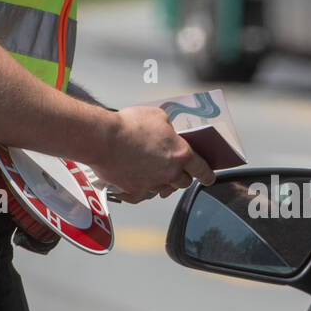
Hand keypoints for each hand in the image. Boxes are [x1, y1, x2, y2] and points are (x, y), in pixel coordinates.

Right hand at [91, 106, 214, 201]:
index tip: (209, 178)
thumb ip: (169, 128)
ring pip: (163, 189)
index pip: (202, 168)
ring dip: (161, 182)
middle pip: (183, 182)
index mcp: (180, 154)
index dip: (207, 174)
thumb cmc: (129, 124)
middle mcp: (169, 173)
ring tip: (153, 173)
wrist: (102, 138)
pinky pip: (144, 195)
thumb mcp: (158, 116)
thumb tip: (168, 132)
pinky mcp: (134, 191)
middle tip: (176, 171)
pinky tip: (138, 182)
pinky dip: (143, 189)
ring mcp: (152, 184)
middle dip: (181, 177)